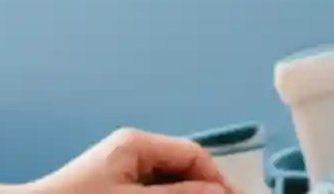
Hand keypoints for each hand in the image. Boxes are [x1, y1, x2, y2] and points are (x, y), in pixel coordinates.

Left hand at [26, 127, 235, 193]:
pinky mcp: (114, 184)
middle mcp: (132, 149)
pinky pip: (151, 188)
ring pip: (169, 180)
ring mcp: (122, 166)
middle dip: (202, 189)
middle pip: (183, 167)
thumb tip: (219, 191)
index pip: (194, 155)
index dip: (218, 181)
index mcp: (137, 144)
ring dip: (184, 193)